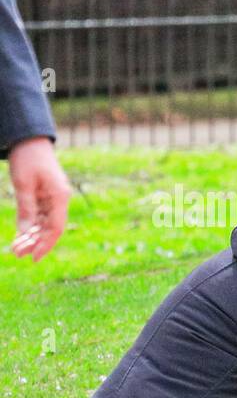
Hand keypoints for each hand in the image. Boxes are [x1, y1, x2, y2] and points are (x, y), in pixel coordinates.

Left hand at [8, 137, 70, 262]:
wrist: (30, 139)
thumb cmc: (28, 158)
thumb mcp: (23, 184)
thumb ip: (25, 209)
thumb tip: (24, 232)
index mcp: (60, 197)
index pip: (55, 228)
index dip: (45, 244)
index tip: (33, 258)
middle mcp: (60, 200)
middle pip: (50, 229)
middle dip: (35, 243)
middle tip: (16, 254)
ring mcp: (53, 199)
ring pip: (44, 224)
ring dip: (31, 236)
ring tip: (15, 247)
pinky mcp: (45, 197)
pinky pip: (39, 216)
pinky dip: (30, 226)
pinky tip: (21, 235)